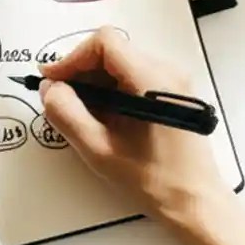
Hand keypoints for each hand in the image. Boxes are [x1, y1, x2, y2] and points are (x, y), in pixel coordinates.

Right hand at [39, 27, 228, 223]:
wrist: (194, 202)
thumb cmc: (153, 180)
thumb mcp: (99, 150)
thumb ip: (67, 114)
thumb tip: (50, 89)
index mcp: (153, 80)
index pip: (105, 43)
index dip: (72, 58)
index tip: (53, 81)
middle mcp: (168, 72)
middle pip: (112, 51)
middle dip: (81, 72)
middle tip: (62, 101)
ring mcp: (174, 81)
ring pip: (121, 64)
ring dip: (95, 83)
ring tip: (82, 114)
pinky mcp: (173, 93)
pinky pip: (134, 78)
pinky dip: (112, 90)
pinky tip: (104, 118)